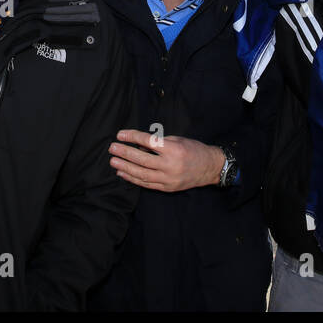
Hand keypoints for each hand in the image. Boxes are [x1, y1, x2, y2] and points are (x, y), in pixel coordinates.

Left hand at [109, 129, 223, 192]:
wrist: (209, 168)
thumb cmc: (193, 150)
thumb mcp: (177, 140)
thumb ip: (158, 143)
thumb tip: (138, 145)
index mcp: (174, 149)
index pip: (148, 142)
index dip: (133, 137)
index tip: (120, 134)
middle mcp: (170, 165)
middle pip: (142, 159)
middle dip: (125, 153)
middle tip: (112, 148)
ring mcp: (168, 179)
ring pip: (142, 174)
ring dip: (125, 167)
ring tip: (113, 161)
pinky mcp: (167, 188)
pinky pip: (146, 184)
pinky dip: (133, 179)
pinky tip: (123, 173)